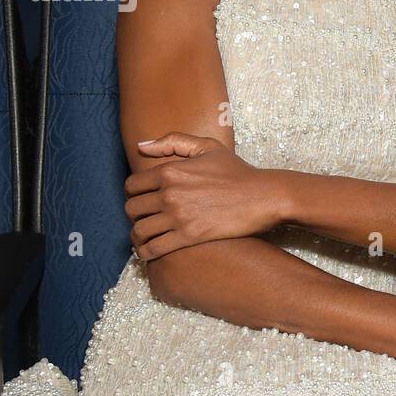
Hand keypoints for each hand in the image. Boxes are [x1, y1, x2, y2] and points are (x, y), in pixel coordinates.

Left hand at [125, 132, 284, 258]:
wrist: (263, 196)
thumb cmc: (238, 172)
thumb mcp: (207, 147)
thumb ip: (172, 141)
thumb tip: (140, 146)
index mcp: (170, 170)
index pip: (132, 185)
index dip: (134, 193)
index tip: (142, 198)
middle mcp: (169, 193)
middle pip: (132, 208)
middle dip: (135, 214)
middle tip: (145, 218)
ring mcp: (178, 216)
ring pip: (139, 231)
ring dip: (138, 236)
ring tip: (144, 237)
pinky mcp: (189, 236)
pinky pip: (154, 249)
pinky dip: (145, 253)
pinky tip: (148, 252)